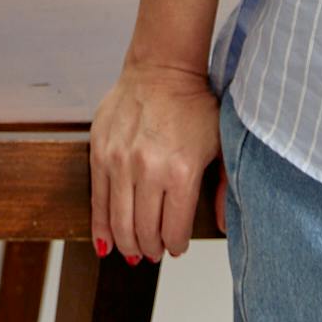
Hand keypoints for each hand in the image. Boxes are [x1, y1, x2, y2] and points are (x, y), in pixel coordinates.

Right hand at [89, 58, 226, 265]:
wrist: (161, 69)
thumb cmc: (194, 106)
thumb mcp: (222, 145)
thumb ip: (223, 188)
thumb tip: (224, 227)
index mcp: (181, 171)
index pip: (173, 230)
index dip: (176, 246)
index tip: (177, 246)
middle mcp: (148, 169)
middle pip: (144, 232)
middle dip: (151, 249)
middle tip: (155, 252)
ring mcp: (120, 161)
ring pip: (118, 221)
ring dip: (127, 243)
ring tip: (134, 250)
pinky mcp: (99, 152)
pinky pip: (97, 200)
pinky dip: (100, 227)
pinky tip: (106, 243)